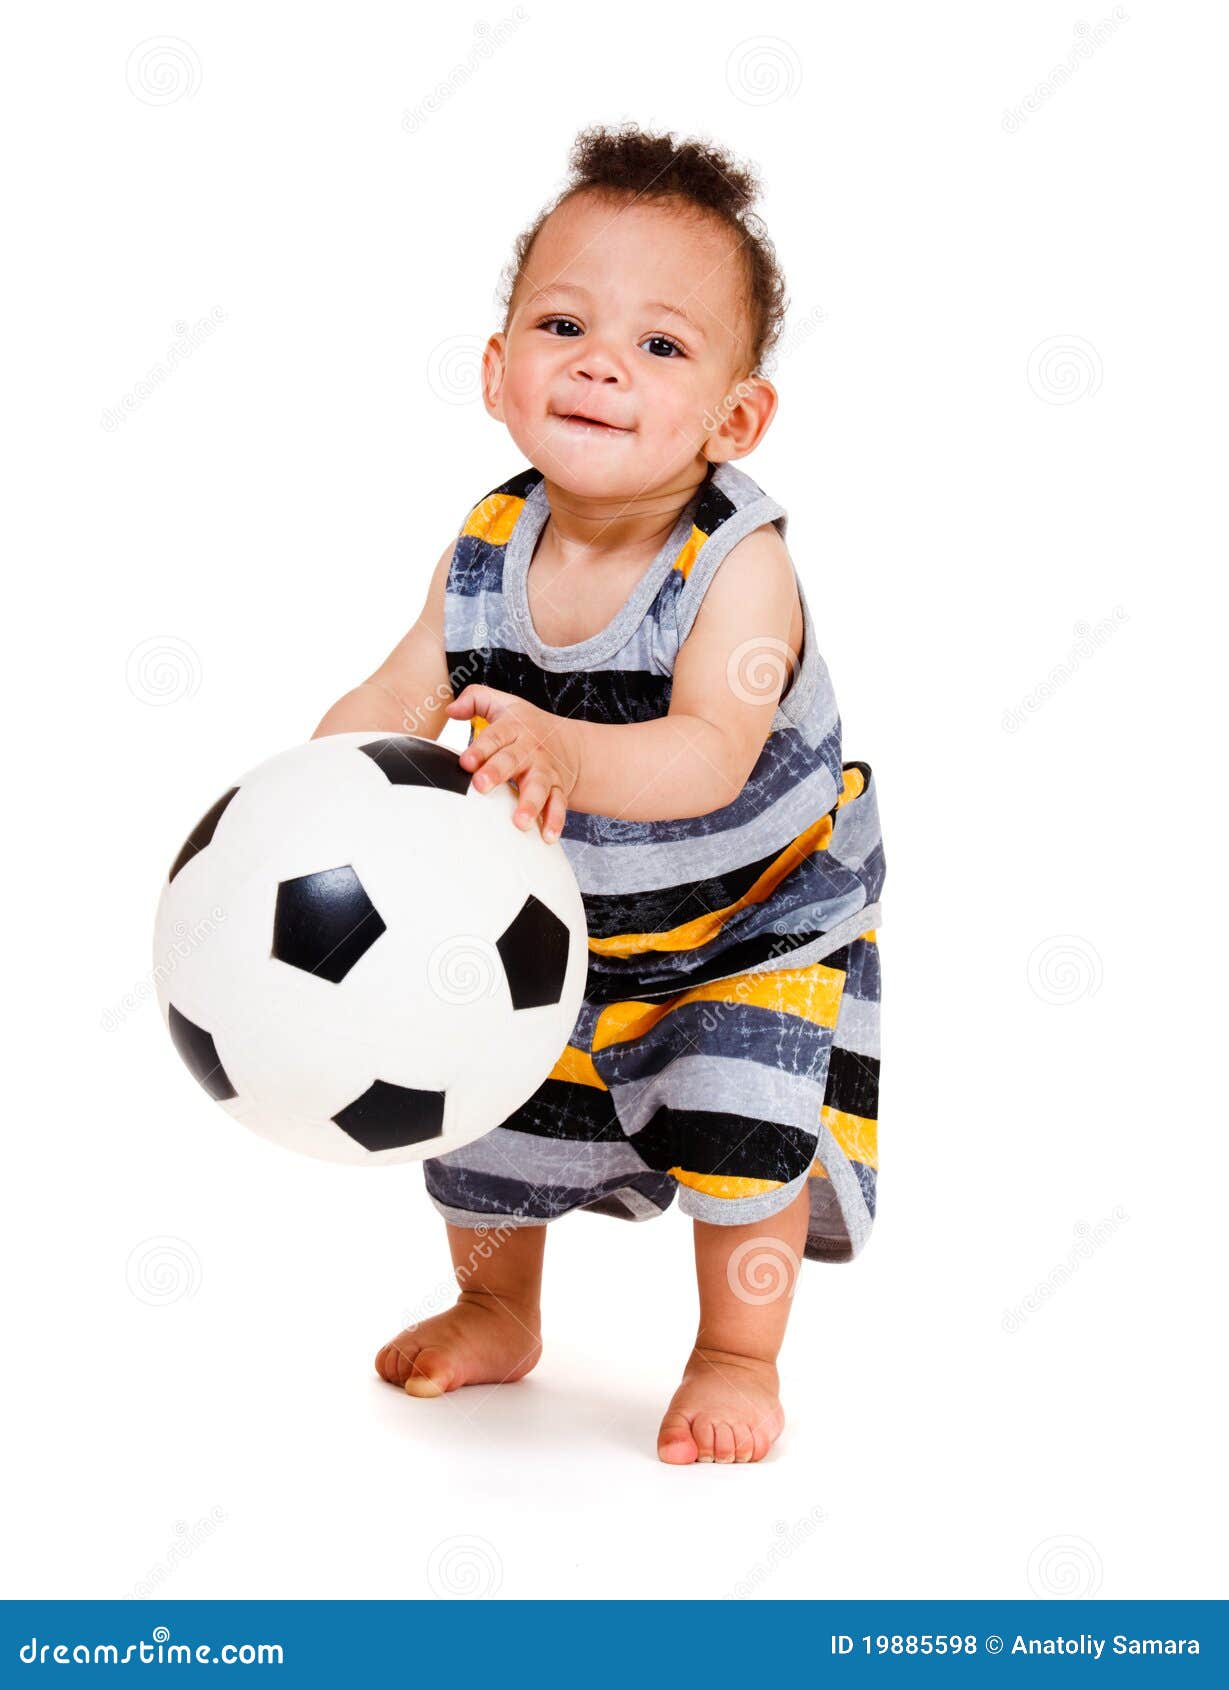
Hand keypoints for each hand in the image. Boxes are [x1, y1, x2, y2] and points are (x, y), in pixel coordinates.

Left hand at [446, 685, 578, 842]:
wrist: (568, 744)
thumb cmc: (527, 726)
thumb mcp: (503, 704)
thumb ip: (475, 699)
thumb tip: (451, 710)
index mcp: (514, 728)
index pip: (495, 736)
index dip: (480, 748)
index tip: (465, 761)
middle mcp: (530, 750)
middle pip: (513, 760)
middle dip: (498, 772)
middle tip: (482, 786)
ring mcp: (545, 771)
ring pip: (539, 787)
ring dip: (530, 804)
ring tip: (520, 822)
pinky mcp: (558, 789)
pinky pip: (558, 805)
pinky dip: (554, 821)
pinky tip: (547, 836)